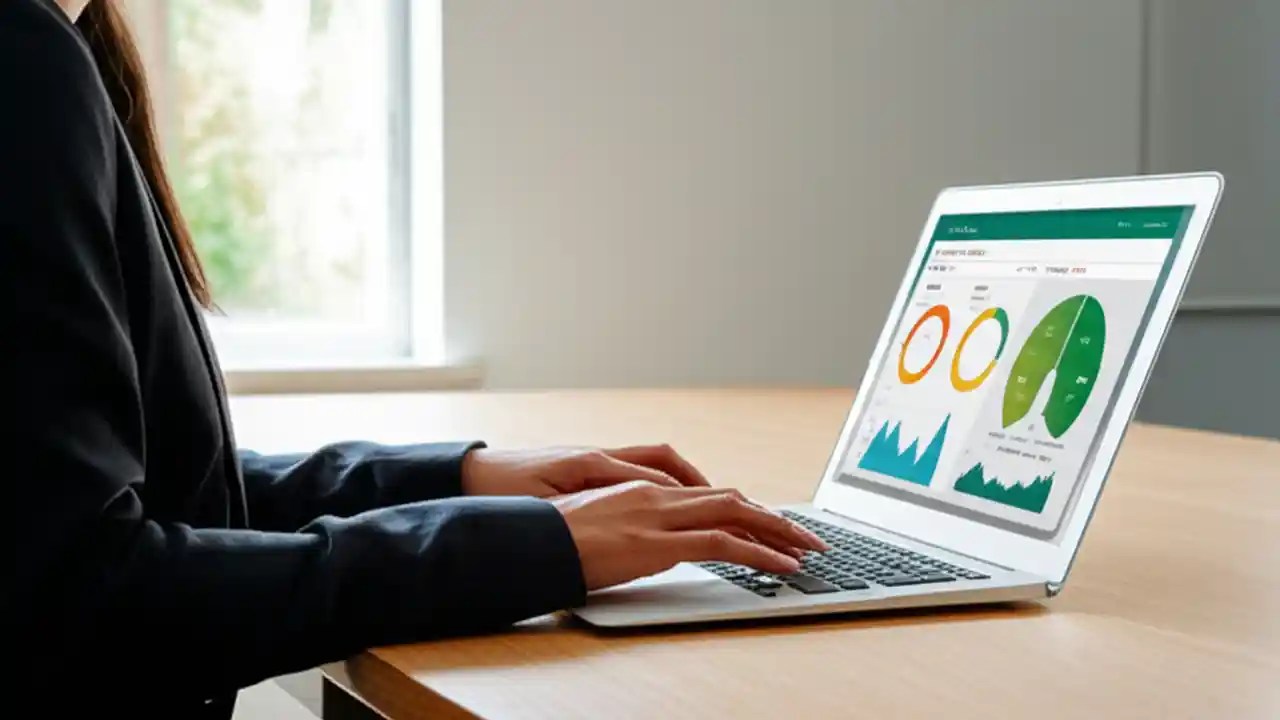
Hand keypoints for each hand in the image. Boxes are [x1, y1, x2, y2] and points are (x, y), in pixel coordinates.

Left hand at [461, 444, 709, 497]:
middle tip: (743, 510)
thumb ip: (586, 508)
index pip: (656, 477)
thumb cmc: (501, 493)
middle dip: (708, 488)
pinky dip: (669, 478)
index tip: (723, 519)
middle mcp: (600, 455)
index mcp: (591, 462)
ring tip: (722, 503)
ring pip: (660, 462)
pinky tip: (679, 497)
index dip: (691, 497)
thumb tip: (625, 518)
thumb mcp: (543, 506)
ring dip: (692, 480)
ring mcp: (598, 458)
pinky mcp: (591, 464)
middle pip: (669, 464)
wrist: (470, 475)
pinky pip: (642, 466)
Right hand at [552, 481, 829, 590]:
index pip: (710, 495)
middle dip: (774, 518)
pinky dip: (760, 553)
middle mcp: (659, 496)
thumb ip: (630, 527)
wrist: (528, 539)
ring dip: (778, 532)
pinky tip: (782, 565)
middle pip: (732, 500)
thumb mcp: (598, 525)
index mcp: (644, 490)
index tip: (770, 524)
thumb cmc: (553, 536)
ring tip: (808, 549)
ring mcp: (661, 517)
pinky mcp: (660, 543)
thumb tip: (647, 543)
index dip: (746, 509)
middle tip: (805, 535)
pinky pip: (724, 545)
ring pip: (737, 515)